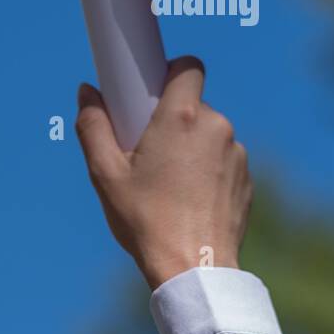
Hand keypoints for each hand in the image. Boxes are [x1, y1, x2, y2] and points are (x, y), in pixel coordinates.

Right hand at [75, 57, 252, 289]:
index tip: (148, 93)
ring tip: (164, 186)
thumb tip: (87, 92)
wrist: (194, 267)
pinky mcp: (246, 179)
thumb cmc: (145, 220)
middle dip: (169, 120)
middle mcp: (217, 126)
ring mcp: (237, 154)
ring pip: (207, 135)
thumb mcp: (105, 174)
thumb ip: (93, 125)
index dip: (168, 72)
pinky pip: (221, 162)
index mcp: (181, 117)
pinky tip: (185, 202)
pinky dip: (204, 172)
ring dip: (187, 149)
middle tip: (143, 153)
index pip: (187, 66)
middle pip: (191, 105)